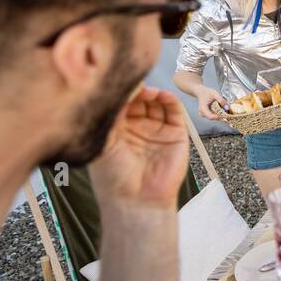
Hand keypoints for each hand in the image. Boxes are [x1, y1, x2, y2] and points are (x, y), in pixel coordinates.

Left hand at [89, 86, 188, 209]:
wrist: (137, 199)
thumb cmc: (114, 175)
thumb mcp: (105, 140)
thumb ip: (112, 113)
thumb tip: (117, 88)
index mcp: (117, 128)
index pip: (120, 102)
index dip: (120, 91)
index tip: (117, 81)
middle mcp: (137, 127)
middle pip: (139, 98)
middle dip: (137, 89)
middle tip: (133, 82)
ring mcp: (156, 129)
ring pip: (156, 102)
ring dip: (152, 93)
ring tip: (147, 91)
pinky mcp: (175, 134)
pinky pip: (174, 111)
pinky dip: (169, 100)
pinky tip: (161, 95)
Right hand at [195, 86, 229, 119]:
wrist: (201, 92)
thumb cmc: (207, 92)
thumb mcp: (215, 94)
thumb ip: (221, 100)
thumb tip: (227, 107)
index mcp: (203, 109)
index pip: (211, 117)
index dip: (219, 117)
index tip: (227, 116)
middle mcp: (202, 113)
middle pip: (214, 118)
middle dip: (222, 117)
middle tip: (230, 115)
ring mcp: (204, 115)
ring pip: (214, 118)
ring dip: (221, 117)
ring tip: (228, 114)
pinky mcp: (206, 114)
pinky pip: (214, 116)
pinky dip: (219, 115)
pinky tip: (224, 113)